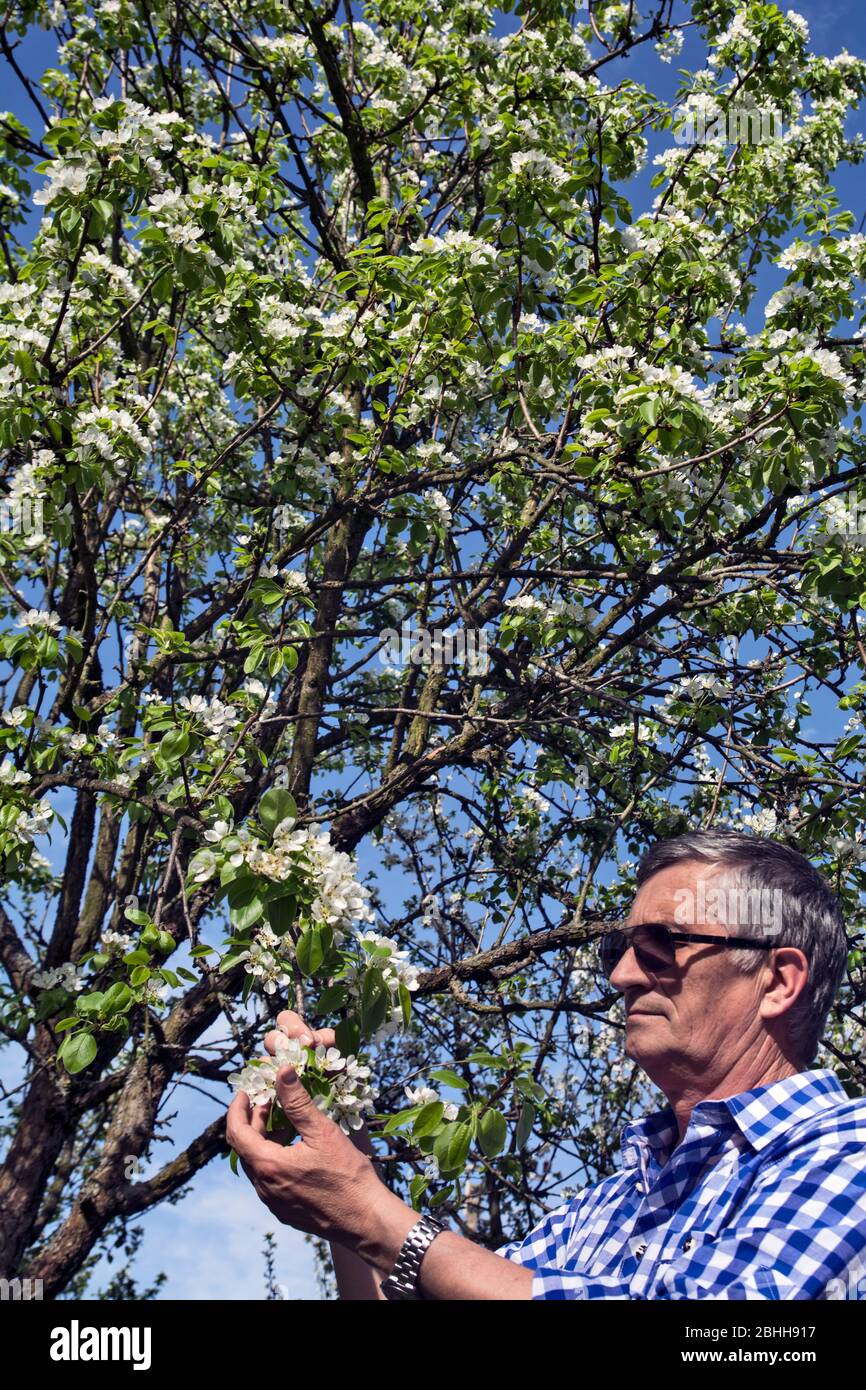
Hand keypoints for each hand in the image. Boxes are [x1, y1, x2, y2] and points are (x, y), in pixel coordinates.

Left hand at [225, 1011, 414, 1262]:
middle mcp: (263, 1187)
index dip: (237, 1107)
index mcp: (267, 1165)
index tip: (246, 1090)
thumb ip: (297, 1102)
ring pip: (258, 1164)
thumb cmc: (347, 1174)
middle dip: (253, 1120)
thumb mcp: (321, 1132)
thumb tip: (282, 1071)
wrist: (366, 1220)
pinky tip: (295, 1149)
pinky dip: (274, 1158)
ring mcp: (273, 1202)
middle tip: (270, 1099)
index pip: (236, 1132)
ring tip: (285, 1120)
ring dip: (264, 1140)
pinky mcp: (285, 1211)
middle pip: (245, 1148)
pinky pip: (269, 1180)